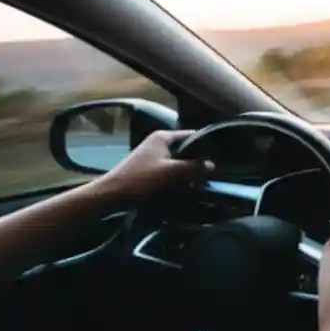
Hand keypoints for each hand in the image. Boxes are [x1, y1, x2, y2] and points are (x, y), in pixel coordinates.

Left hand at [88, 130, 211, 204]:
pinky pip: (169, 170)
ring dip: (186, 172)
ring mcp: (152, 156)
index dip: (205, 146)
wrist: (112, 195)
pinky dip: (177, 178)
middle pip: (185, 149)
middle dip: (196, 161)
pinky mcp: (149, 169)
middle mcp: (158, 142)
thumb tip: (212, 165)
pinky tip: (183, 188)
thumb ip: (194, 167)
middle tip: (209, 174)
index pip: (192, 135)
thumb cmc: (140, 180)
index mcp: (163, 137)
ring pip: (178, 161)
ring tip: (199, 182)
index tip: (218, 159)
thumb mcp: (171, 173)